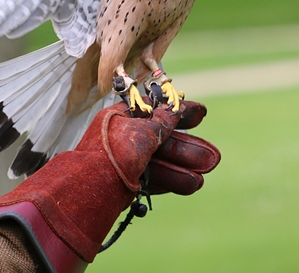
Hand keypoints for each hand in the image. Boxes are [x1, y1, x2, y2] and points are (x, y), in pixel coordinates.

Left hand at [0, 100, 220, 267]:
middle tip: (213, 155)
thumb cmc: (111, 153)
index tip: (200, 113)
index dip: (177, 112)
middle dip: (187, 146)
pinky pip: (152, 178)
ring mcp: (122, 162)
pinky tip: (191, 184)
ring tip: (207, 171)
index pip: (153, 111)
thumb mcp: (141, 133)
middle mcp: (121, 138)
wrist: (86, 190)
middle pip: (161, 138)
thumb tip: (174, 109)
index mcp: (120, 118)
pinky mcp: (123, 184)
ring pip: (159, 160)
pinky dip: (171, 180)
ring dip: (184, 165)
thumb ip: (160, 122)